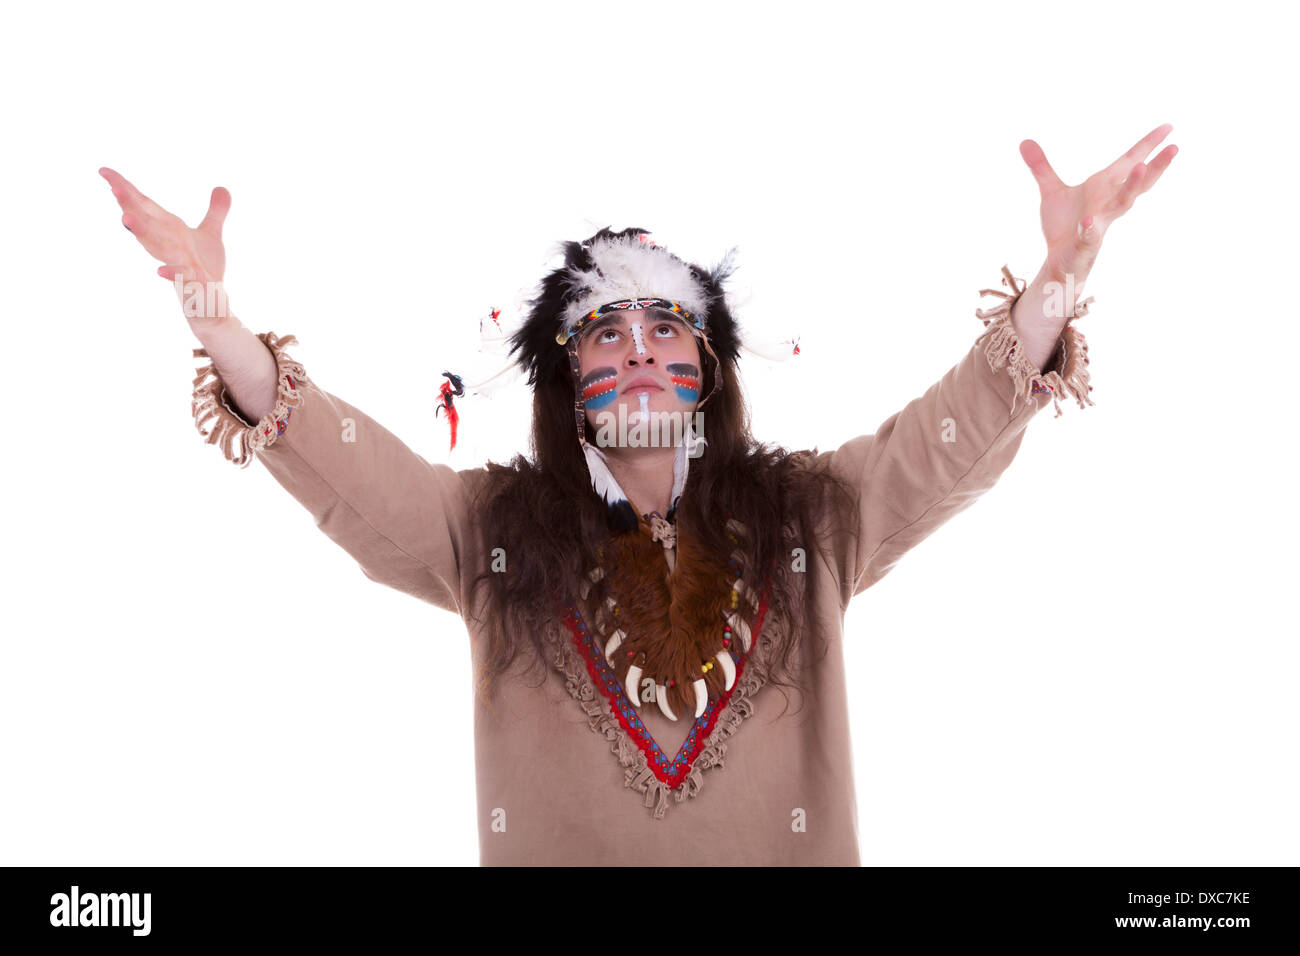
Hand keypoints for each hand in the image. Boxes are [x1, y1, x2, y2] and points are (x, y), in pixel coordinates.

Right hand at [99, 167, 233, 323]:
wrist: (209, 303)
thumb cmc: (204, 269)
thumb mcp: (211, 235)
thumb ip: (215, 211)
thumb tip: (222, 187)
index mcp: (169, 230)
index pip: (144, 206)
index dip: (125, 188)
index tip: (103, 169)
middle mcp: (168, 244)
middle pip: (146, 222)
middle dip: (130, 205)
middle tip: (112, 186)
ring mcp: (176, 264)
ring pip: (156, 247)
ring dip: (142, 234)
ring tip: (125, 219)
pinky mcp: (189, 284)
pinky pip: (179, 279)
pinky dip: (170, 274)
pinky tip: (160, 272)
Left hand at [1020, 124, 1177, 286]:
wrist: (1058, 260)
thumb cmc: (1064, 225)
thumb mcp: (1051, 192)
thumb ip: (1040, 167)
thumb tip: (1024, 141)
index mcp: (1103, 187)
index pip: (1129, 162)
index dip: (1148, 145)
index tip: (1169, 127)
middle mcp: (1108, 203)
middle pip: (1138, 182)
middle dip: (1156, 165)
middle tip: (1175, 147)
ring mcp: (1100, 223)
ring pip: (1122, 204)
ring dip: (1132, 187)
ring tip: (1140, 168)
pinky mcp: (1085, 242)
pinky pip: (1090, 234)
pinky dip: (1090, 228)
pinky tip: (1089, 220)